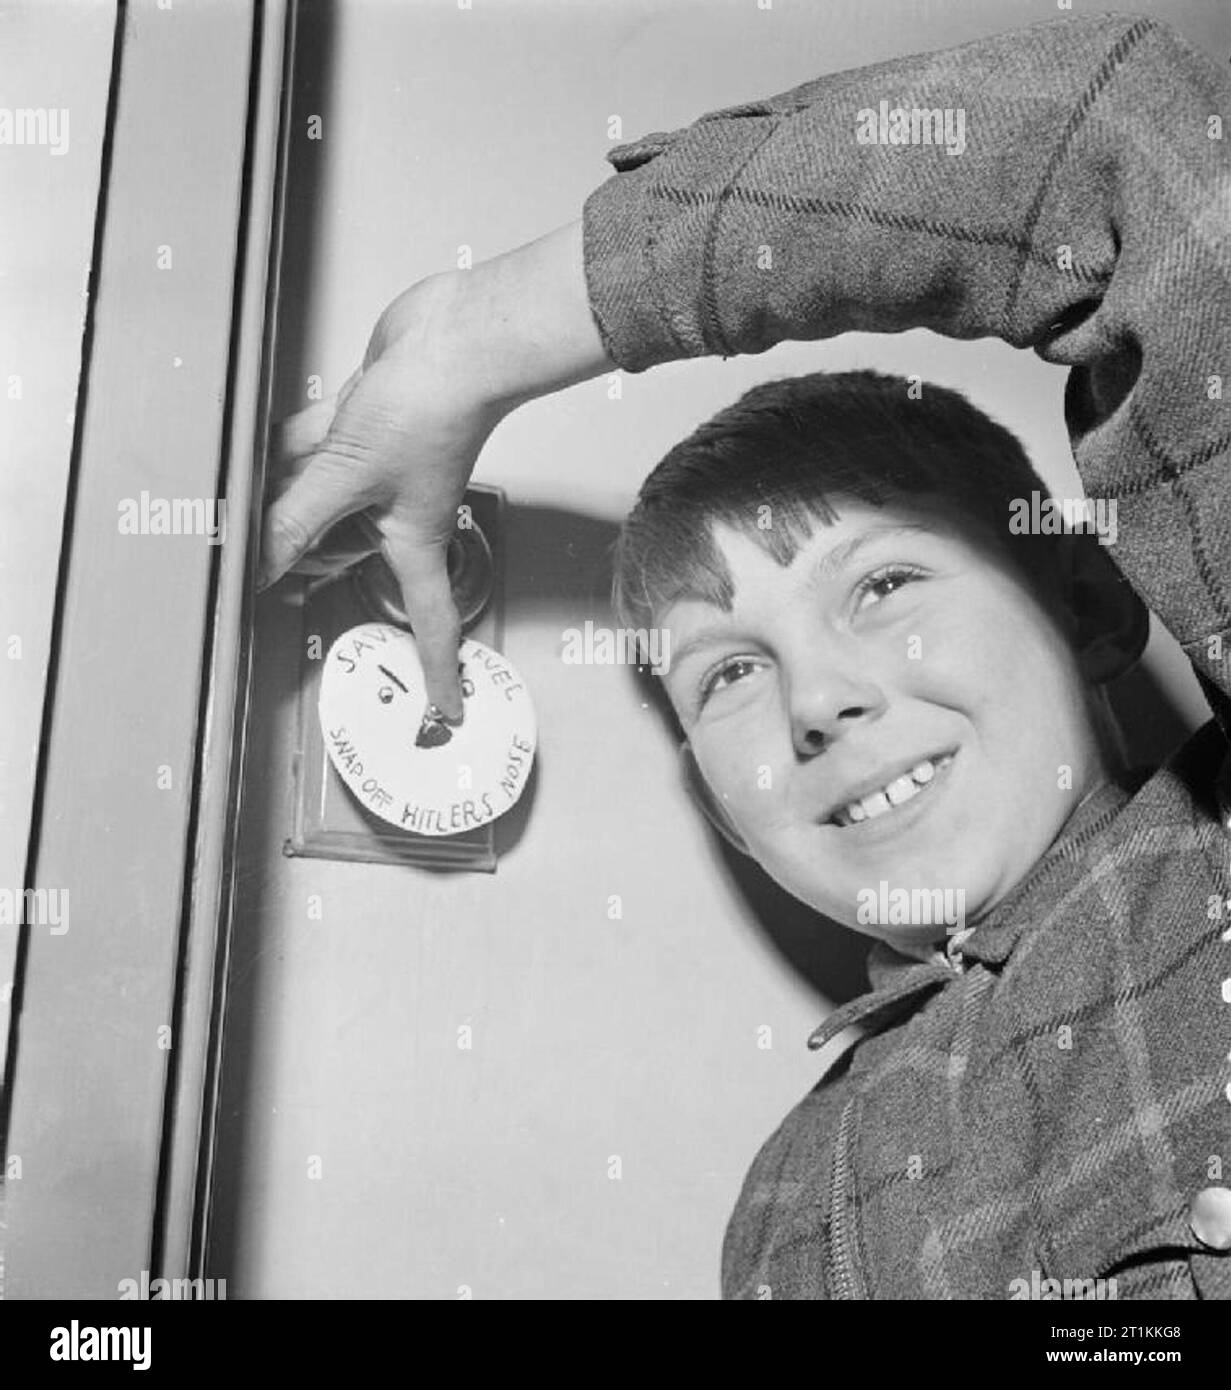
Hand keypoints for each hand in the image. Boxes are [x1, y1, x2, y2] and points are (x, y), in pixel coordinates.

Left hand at [260, 274, 510, 721]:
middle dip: (297, 551)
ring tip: (242, 492)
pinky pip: (313, 452)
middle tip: (251, 556)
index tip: (446, 706)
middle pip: (337, 553)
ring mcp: (376, 469)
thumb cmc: (432, 409)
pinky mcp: (360, 428)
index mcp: (411, 540)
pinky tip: (252, 448)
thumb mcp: (349, 477)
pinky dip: (285, 452)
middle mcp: (395, 511)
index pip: (432, 621)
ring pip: (317, 500)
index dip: (439, 668)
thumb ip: (296, 521)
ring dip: (283, 494)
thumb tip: (258, 566)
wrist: (454, 339)